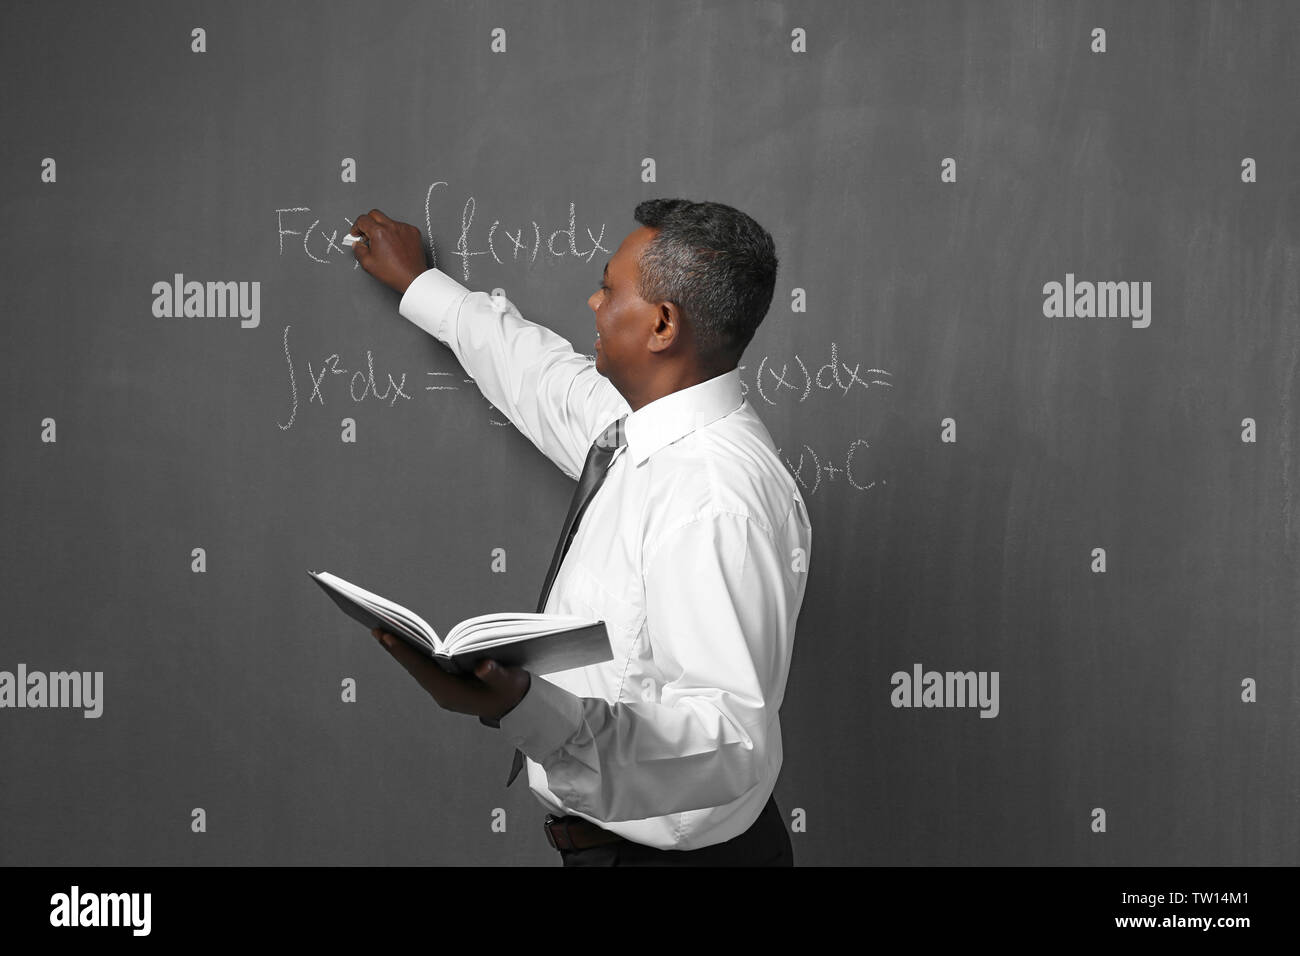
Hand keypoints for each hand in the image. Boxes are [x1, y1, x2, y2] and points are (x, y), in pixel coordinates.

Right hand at [350, 209, 428, 293]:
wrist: (412, 278)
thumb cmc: (394, 273)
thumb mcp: (368, 263)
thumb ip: (358, 250)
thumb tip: (357, 244)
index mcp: (379, 232)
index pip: (362, 219)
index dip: (356, 227)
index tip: (356, 233)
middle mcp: (393, 226)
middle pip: (375, 214)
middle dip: (368, 223)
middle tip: (367, 235)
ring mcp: (404, 228)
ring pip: (388, 221)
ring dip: (383, 229)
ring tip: (384, 244)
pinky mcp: (413, 231)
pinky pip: (401, 227)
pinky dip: (395, 233)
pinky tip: (395, 245)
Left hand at [370, 627, 531, 721]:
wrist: (517, 707)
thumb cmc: (512, 692)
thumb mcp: (509, 682)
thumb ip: (495, 674)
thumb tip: (482, 666)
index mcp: (452, 694)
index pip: (421, 670)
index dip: (404, 652)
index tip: (386, 636)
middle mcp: (443, 693)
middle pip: (414, 668)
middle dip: (396, 649)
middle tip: (376, 628)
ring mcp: (443, 690)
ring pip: (417, 668)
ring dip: (403, 650)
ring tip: (386, 631)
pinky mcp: (447, 685)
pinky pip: (425, 667)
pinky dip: (415, 654)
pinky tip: (408, 641)